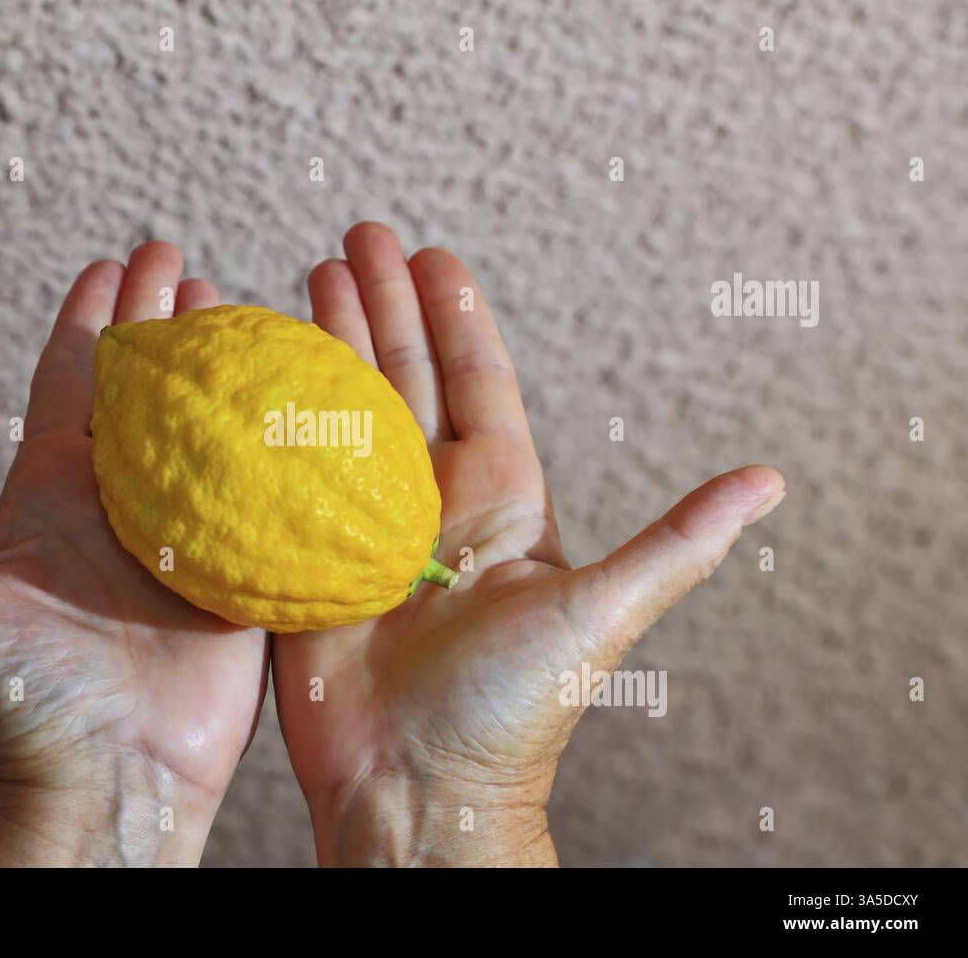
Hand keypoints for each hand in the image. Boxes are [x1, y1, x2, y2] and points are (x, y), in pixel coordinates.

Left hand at [0, 243, 268, 865]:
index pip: (73, 380)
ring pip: (213, 430)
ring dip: (226, 370)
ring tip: (245, 310)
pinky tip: (307, 401)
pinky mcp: (240, 572)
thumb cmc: (15, 708)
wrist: (103, 784)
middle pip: (146, 389)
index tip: (111, 261)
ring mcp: (184, 535)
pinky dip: (285, 443)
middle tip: (182, 259)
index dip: (91, 318)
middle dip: (163, 321)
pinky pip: (268, 494)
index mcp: (54, 493)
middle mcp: (121, 504)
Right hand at [272, 223, 784, 865]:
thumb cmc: (513, 712)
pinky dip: (270, 418)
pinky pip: (284, 471)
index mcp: (498, 497)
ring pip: (343, 411)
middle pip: (404, 377)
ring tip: (307, 275)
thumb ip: (676, 541)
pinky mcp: (303, 555)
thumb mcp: (601, 613)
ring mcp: (360, 524)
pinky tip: (256, 370)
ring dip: (326, 343)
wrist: (418, 788)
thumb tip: (769, 482)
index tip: (431, 254)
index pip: (474, 382)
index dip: (455, 315)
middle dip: (381, 304)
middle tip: (356, 236)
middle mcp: (428, 500)